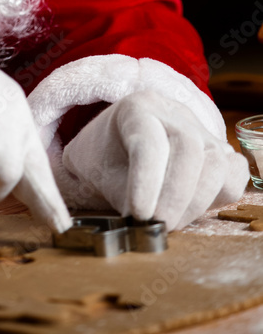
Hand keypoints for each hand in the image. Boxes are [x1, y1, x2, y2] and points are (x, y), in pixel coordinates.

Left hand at [62, 90, 248, 229]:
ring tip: (170, 222)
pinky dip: (219, 196)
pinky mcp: (219, 149)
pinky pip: (234, 172)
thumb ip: (120, 194)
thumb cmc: (103, 159)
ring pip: (216, 162)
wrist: (115, 149)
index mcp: (137, 108)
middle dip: (175, 196)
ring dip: (195, 202)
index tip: (140, 215)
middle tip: (158, 225)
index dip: (147, 181)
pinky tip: (193, 210)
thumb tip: (145, 224)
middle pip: (189, 149)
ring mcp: (201, 129)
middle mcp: (174, 112)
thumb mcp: (98, 171)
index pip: (149, 141)